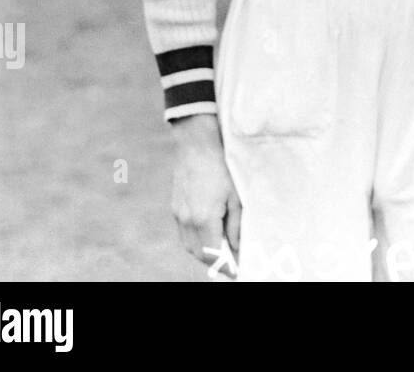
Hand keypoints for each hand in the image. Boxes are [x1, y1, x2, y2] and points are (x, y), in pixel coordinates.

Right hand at [170, 114, 240, 272]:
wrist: (197, 143)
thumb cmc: (222, 166)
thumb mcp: (236, 196)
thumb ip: (236, 225)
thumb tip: (238, 248)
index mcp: (203, 218)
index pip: (212, 254)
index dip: (225, 266)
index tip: (237, 271)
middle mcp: (186, 219)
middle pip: (198, 253)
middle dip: (215, 261)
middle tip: (233, 262)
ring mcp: (178, 213)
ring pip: (188, 244)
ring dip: (204, 251)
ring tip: (223, 249)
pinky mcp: (175, 206)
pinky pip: (184, 232)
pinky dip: (196, 239)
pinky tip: (209, 233)